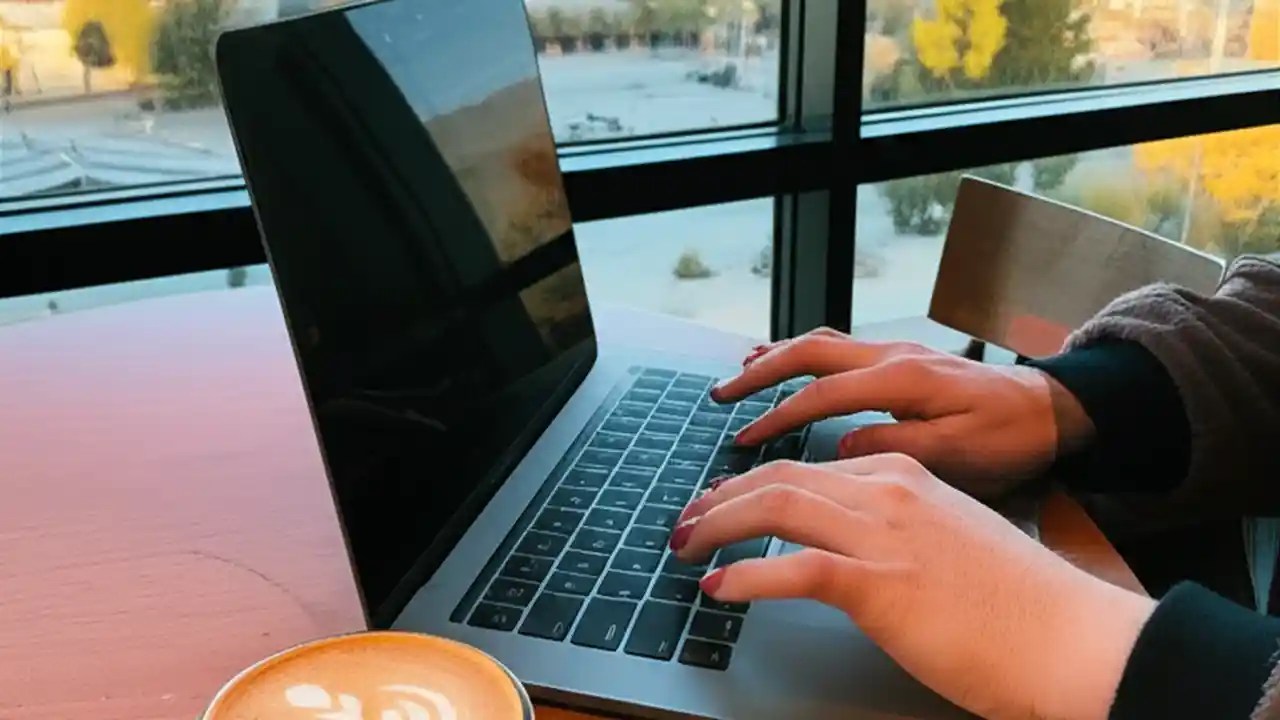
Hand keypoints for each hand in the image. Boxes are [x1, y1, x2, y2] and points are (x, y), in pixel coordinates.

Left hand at [672, 456, 1154, 719]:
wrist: (1073, 638)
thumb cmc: (1022, 605)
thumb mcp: (954, 544)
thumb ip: (902, 531)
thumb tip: (855, 550)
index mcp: (906, 477)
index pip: (809, 467)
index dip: (753, 484)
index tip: (723, 503)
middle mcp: (888, 492)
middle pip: (779, 478)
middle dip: (721, 499)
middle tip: (687, 522)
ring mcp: (882, 534)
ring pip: (774, 507)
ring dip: (716, 526)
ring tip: (685, 547)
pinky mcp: (878, 584)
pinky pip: (791, 568)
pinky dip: (744, 575)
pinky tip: (719, 588)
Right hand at [714, 328, 1094, 497]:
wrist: (1052, 410)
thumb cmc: (1009, 439)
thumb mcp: (957, 455)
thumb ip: (894, 447)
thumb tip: (839, 443)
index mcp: (903, 378)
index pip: (822, 393)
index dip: (778, 416)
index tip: (743, 439)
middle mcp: (893, 356)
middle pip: (810, 351)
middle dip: (760, 371)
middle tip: (721, 393)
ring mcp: (896, 353)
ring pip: (822, 342)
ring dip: (777, 356)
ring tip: (739, 372)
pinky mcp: (901, 360)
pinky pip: (840, 348)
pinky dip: (804, 355)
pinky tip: (787, 363)